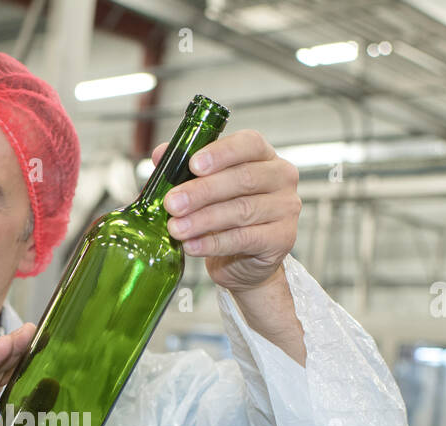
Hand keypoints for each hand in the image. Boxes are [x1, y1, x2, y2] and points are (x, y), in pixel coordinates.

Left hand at [153, 129, 301, 292]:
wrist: (244, 261)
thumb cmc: (225, 216)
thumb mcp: (205, 189)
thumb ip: (185, 169)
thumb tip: (160, 154)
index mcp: (264, 155)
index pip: (249, 143)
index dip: (221, 153)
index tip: (193, 165)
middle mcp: (281, 177)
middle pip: (243, 179)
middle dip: (202, 191)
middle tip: (172, 203)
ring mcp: (286, 208)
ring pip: (242, 210)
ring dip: (203, 220)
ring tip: (176, 228)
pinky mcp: (282, 238)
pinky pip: (244, 239)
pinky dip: (214, 243)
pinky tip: (192, 245)